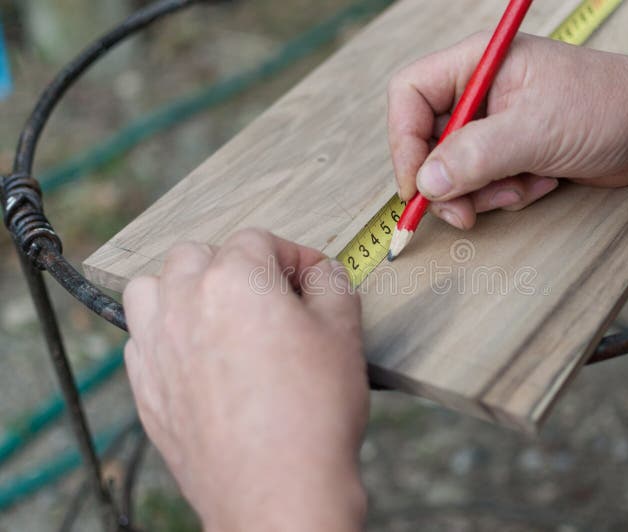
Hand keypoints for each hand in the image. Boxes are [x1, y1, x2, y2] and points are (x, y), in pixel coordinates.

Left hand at [123, 229, 367, 531]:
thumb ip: (332, 285)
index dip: (293, 256)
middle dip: (236, 266)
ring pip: (153, 287)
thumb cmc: (312, 414)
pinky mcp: (145, 386)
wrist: (277, 490)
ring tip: (218, 314)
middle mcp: (184, 303)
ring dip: (184, 289)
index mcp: (235, 281)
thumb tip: (319, 273)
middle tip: (269, 298)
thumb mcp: (344, 334)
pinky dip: (166, 333)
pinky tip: (199, 357)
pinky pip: (142, 338)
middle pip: (198, 254)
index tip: (310, 281)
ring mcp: (156, 346)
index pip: (259, 239)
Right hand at [387, 32, 627, 228]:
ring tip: (522, 188)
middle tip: (464, 212)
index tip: (416, 186)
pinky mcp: (512, 152)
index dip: (404, 142)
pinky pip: (484, 183)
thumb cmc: (608, 107)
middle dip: (448, 182)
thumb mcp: (536, 130)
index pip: (410, 95)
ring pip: (455, 171)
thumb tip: (427, 181)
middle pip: (427, 141)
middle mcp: (479, 92)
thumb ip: (476, 155)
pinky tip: (542, 183)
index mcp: (477, 64)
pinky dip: (507, 194)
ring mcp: (495, 124)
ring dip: (483, 192)